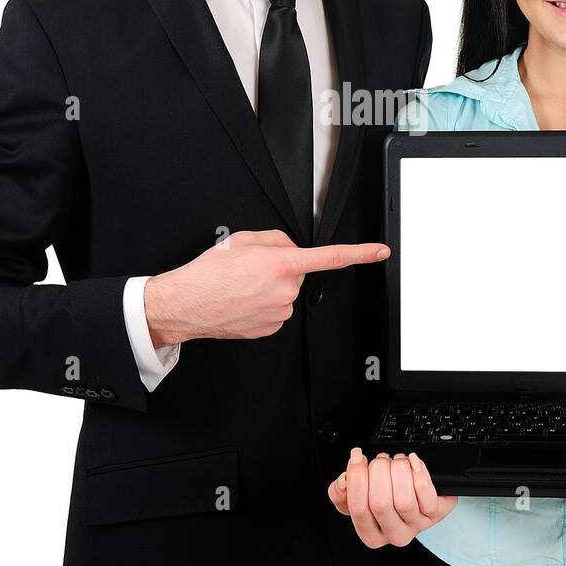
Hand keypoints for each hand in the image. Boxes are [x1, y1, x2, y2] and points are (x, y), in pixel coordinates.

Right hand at [143, 230, 388, 345]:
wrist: (186, 304)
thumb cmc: (208, 273)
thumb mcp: (241, 239)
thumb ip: (275, 239)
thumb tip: (289, 249)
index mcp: (281, 264)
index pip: (330, 257)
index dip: (359, 254)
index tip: (379, 252)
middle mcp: (285, 289)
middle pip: (298, 272)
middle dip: (281, 267)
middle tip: (252, 269)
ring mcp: (280, 311)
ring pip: (287, 292)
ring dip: (271, 286)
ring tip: (242, 286)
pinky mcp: (272, 327)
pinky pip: (277, 309)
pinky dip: (264, 303)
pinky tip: (244, 301)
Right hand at [328, 447, 457, 547]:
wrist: (421, 498)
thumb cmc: (387, 497)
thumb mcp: (359, 496)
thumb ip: (342, 491)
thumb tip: (344, 480)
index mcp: (371, 534)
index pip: (358, 508)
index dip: (356, 478)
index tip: (357, 457)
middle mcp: (394, 534)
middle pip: (380, 503)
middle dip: (378, 471)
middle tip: (380, 461)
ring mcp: (416, 525)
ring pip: (404, 499)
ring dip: (398, 470)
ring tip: (396, 463)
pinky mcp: (435, 513)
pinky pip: (426, 493)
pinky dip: (418, 472)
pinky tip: (413, 462)